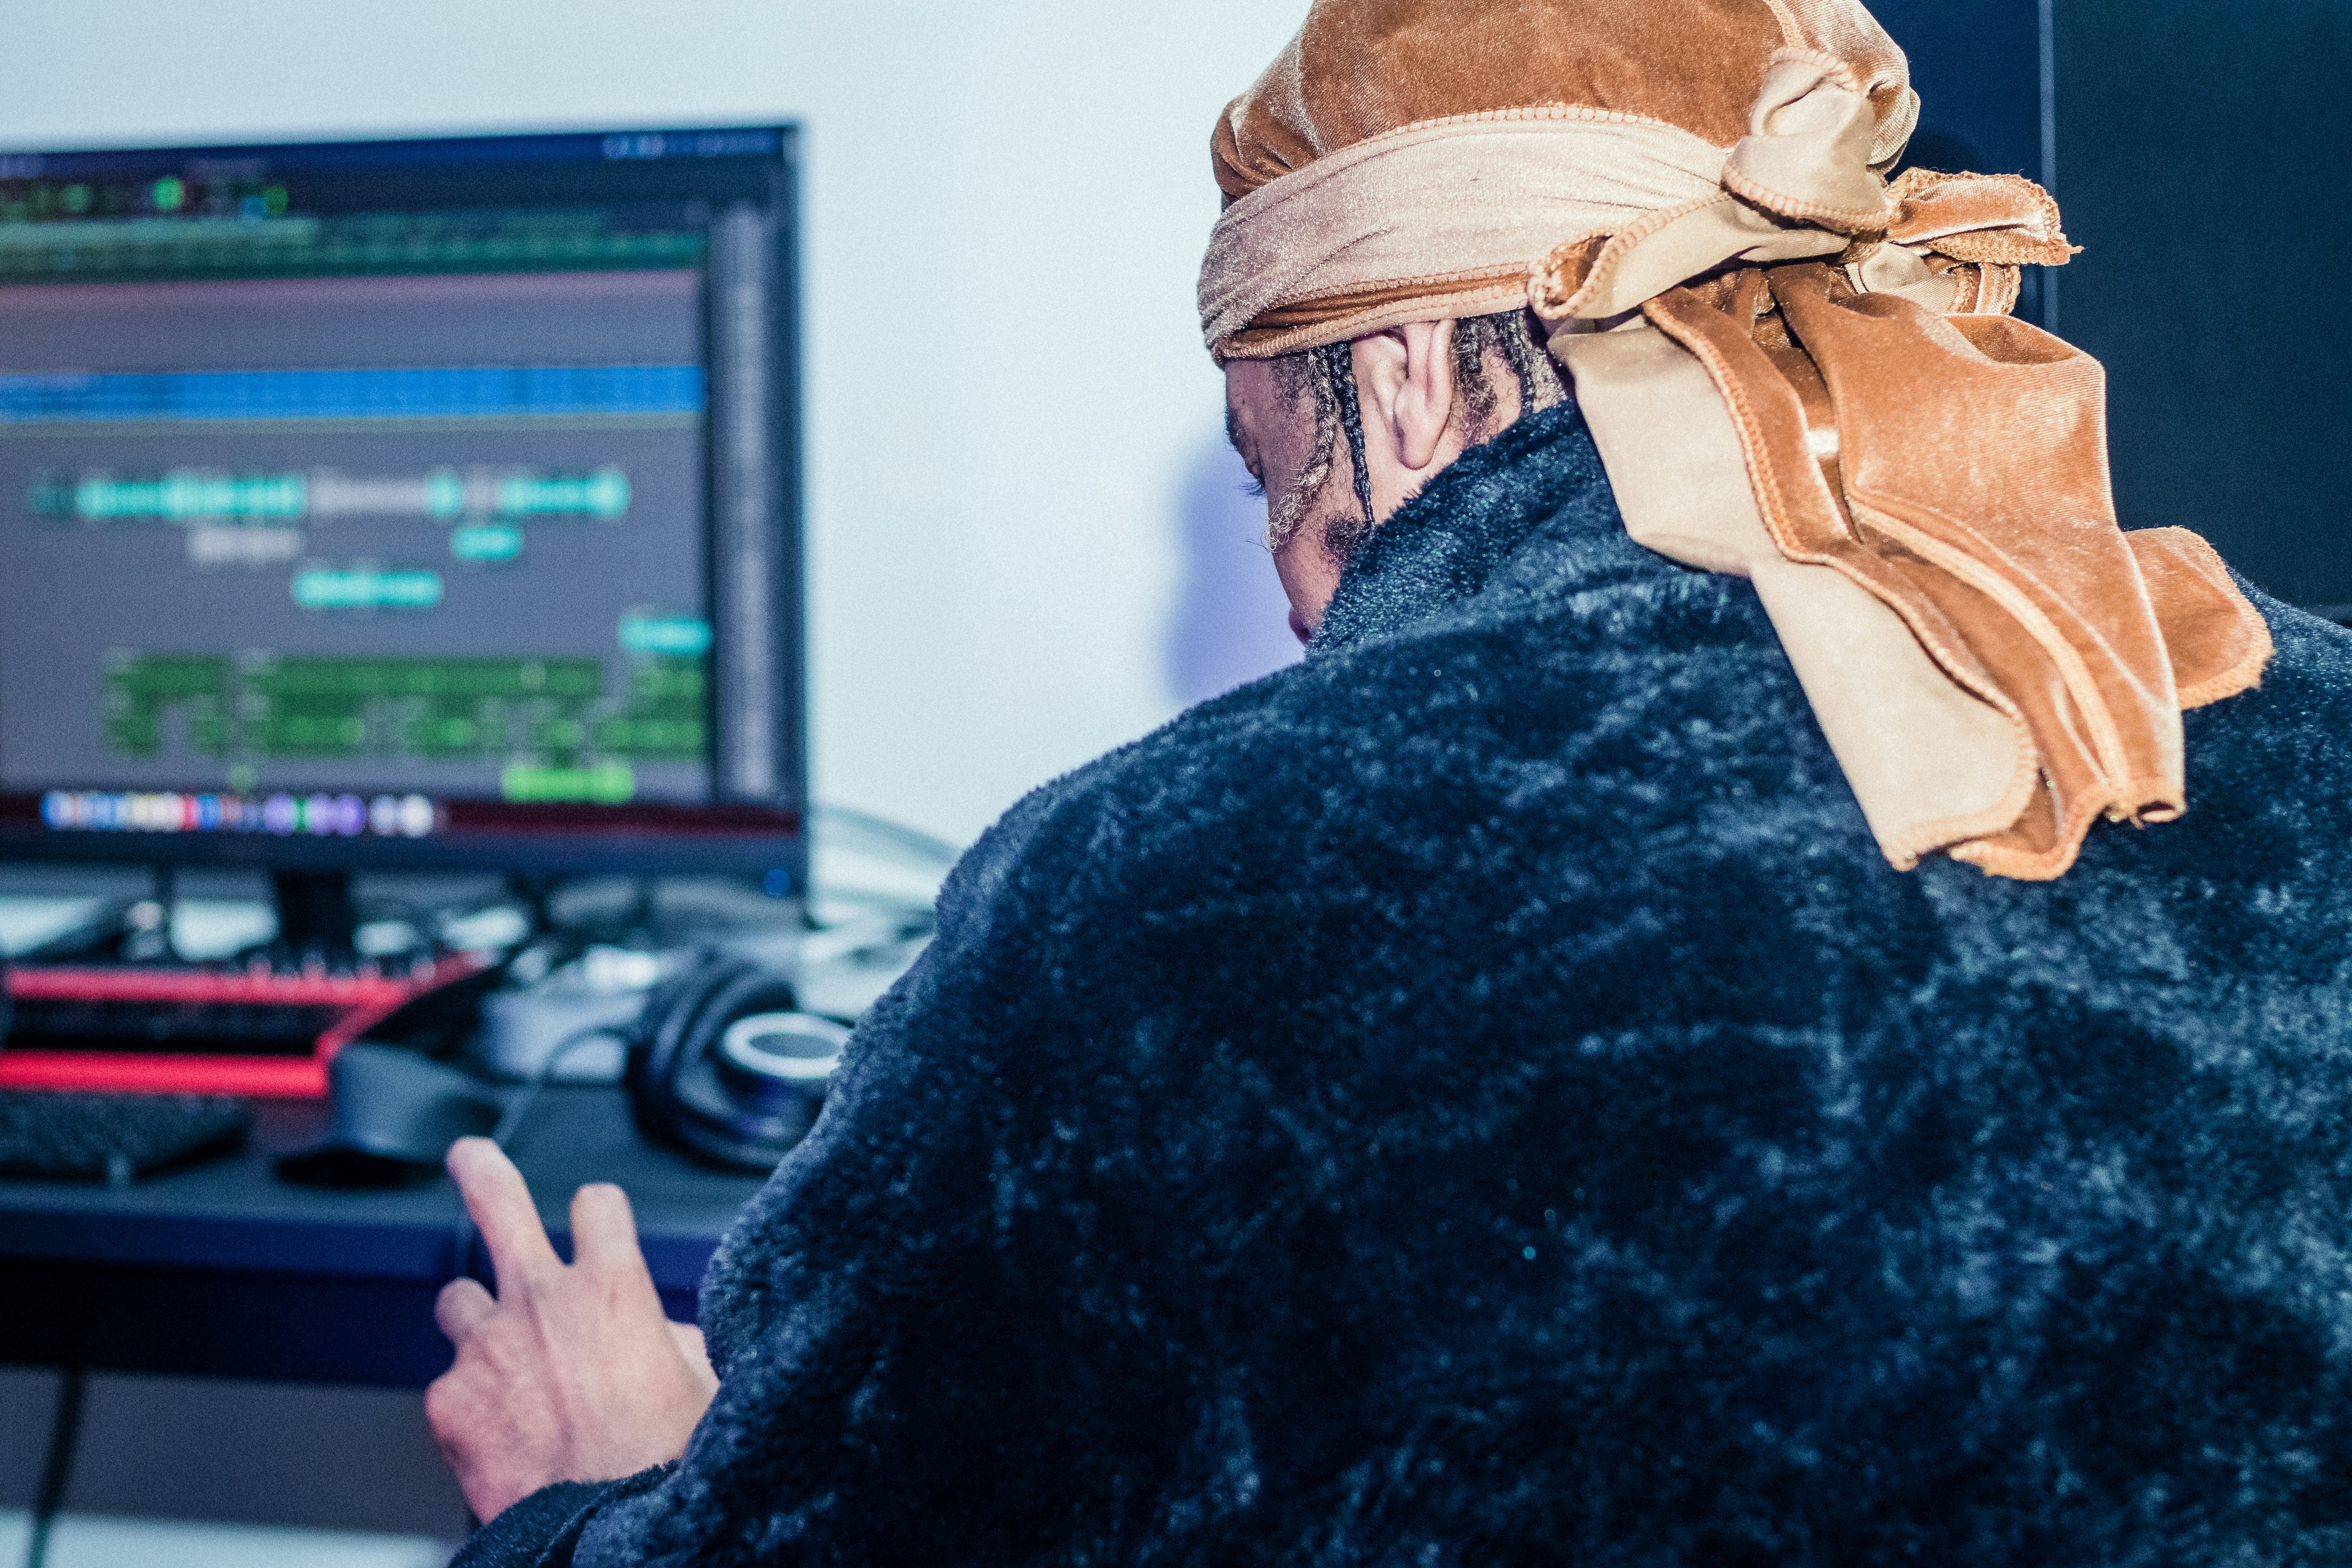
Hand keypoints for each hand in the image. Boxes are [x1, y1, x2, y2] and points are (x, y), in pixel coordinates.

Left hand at [426, 1137, 720, 1522]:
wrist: (609, 1532)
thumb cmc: (662, 1464)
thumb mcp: (698, 1382)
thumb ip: (670, 1339)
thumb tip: (661, 1337)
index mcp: (613, 1288)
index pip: (597, 1204)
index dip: (597, 1213)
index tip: (593, 1220)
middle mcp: (541, 1302)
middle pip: (497, 1202)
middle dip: (481, 1172)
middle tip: (470, 1157)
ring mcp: (486, 1349)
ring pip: (457, 1299)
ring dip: (475, 1319)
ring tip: (495, 1353)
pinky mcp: (448, 1400)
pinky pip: (448, 1384)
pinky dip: (467, 1401)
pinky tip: (494, 1432)